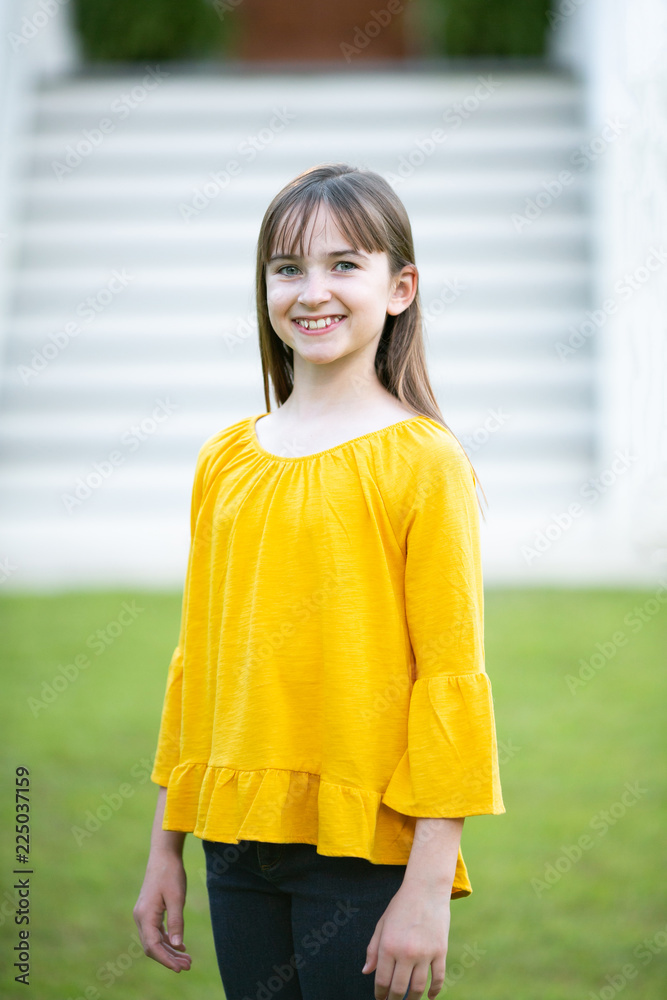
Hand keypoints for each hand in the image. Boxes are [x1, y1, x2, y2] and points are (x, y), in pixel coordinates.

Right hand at [133, 851, 191, 972]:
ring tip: (187, 959)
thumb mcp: (177, 898)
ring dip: (169, 951)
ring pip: (155, 940)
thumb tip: (176, 946)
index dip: (166, 960)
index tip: (180, 968)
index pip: (152, 946)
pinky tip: (180, 946)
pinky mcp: (149, 911)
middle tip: (188, 966)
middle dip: (169, 958)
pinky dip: (167, 940)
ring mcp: (143, 914)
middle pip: (152, 946)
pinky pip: (156, 932)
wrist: (163, 855)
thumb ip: (176, 922)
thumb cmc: (170, 874)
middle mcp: (140, 917)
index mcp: (145, 915)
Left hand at [362, 878, 450, 999]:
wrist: (426, 888)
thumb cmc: (401, 905)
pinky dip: (434, 991)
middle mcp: (406, 952)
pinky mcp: (441, 951)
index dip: (380, 994)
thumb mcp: (382, 924)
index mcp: (388, 945)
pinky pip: (438, 978)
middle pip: (399, 988)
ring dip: (413, 999)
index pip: (382, 981)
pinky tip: (429, 996)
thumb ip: (373, 949)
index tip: (380, 999)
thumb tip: (366, 971)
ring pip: (418, 988)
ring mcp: (425, 953)